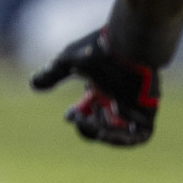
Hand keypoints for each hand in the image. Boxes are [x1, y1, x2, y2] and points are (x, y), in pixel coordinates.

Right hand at [31, 27, 160, 146]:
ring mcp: (135, 104)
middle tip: (79, 119)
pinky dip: (123, 138)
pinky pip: (141, 135)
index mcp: (103, 85)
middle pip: (106, 123)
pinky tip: (106, 131)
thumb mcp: (68, 62)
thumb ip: (52, 73)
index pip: (93, 109)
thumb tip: (34, 84)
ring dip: (105, 134)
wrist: (127, 44)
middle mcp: (120, 96)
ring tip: (93, 127)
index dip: (80, 117)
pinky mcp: (148, 111)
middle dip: (89, 127)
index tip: (70, 114)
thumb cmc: (99, 49)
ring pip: (123, 132)